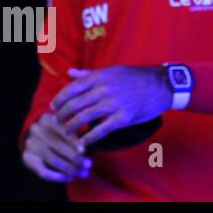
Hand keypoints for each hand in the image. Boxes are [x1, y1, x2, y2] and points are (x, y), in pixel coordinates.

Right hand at [21, 111, 89, 182]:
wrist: (38, 139)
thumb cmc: (59, 134)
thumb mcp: (66, 129)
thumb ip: (76, 138)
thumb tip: (84, 151)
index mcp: (45, 118)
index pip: (60, 129)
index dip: (73, 141)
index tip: (84, 150)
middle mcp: (34, 129)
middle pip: (56, 144)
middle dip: (74, 156)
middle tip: (88, 165)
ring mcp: (29, 144)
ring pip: (51, 158)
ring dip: (69, 168)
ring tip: (83, 173)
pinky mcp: (27, 158)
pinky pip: (43, 171)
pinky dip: (58, 177)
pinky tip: (69, 178)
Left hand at [50, 65, 170, 146]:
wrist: (160, 85)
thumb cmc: (134, 77)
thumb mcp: (110, 71)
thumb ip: (88, 74)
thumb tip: (69, 72)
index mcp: (98, 77)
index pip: (71, 89)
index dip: (59, 99)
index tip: (53, 107)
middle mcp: (102, 90)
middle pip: (75, 104)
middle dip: (62, 115)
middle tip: (56, 122)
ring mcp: (113, 104)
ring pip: (85, 117)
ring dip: (72, 127)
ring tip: (66, 132)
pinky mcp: (124, 118)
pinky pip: (102, 129)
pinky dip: (90, 137)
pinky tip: (83, 142)